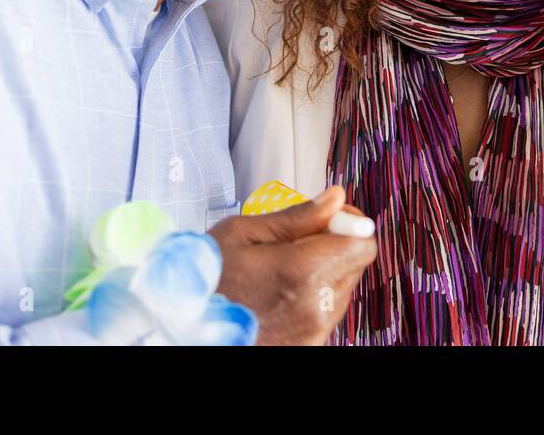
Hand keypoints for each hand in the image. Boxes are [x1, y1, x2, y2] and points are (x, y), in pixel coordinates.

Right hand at [210, 185, 376, 344]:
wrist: (181, 332)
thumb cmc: (203, 282)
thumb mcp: (241, 234)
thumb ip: (296, 217)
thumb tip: (334, 198)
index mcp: (301, 271)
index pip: (363, 241)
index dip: (348, 223)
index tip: (326, 219)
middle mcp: (316, 306)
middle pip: (355, 262)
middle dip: (334, 245)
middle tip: (297, 241)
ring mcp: (313, 331)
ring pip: (343, 287)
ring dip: (324, 272)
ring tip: (281, 271)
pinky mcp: (308, 346)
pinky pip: (327, 312)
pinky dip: (313, 298)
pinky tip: (279, 294)